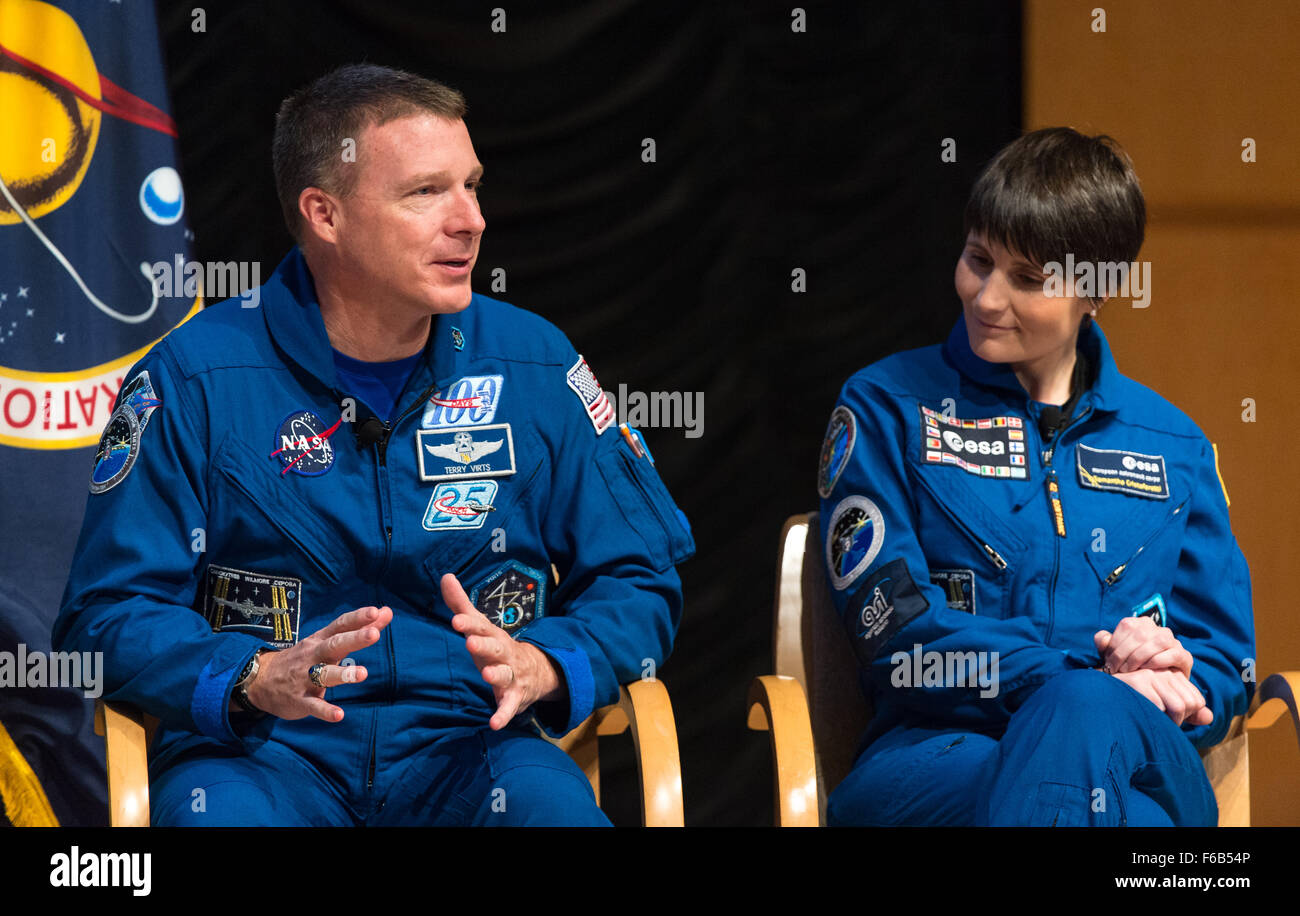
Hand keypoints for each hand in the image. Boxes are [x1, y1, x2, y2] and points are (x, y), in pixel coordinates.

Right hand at [244, 605, 392, 721]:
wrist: (259, 680)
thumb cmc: (304, 658)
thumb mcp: (327, 641)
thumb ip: (359, 629)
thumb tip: (386, 612)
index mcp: (321, 640)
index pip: (340, 625)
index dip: (357, 618)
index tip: (376, 611)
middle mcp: (313, 656)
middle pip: (334, 645)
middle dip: (354, 639)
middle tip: (374, 634)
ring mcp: (305, 678)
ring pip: (324, 674)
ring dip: (343, 674)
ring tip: (363, 673)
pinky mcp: (299, 700)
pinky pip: (313, 706)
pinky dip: (325, 710)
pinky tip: (339, 715)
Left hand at [443, 573, 561, 729]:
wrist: (536, 671)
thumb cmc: (498, 647)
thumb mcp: (480, 626)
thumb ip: (461, 604)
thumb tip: (445, 576)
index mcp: (493, 636)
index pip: (481, 627)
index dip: (469, 624)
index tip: (456, 620)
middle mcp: (504, 653)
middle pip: (495, 648)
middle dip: (484, 645)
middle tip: (469, 643)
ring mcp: (511, 675)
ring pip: (504, 674)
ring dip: (496, 674)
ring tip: (485, 674)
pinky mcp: (514, 697)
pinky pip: (509, 707)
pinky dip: (503, 714)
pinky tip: (494, 723)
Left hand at [1094, 615, 1192, 678]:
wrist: (1158, 684)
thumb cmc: (1132, 666)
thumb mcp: (1115, 655)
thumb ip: (1105, 645)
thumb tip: (1103, 638)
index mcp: (1140, 623)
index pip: (1126, 627)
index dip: (1115, 645)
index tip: (1108, 662)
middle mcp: (1158, 628)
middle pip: (1140, 635)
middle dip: (1124, 654)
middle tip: (1116, 669)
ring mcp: (1173, 641)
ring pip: (1157, 642)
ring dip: (1139, 657)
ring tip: (1129, 671)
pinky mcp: (1185, 656)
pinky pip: (1173, 654)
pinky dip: (1157, 662)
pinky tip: (1147, 670)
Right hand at [1110, 668, 1212, 726]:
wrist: (1102, 695)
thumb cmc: (1134, 702)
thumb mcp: (1163, 705)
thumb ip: (1186, 711)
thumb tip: (1209, 718)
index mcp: (1173, 675)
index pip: (1197, 700)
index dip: (1186, 715)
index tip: (1167, 715)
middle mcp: (1165, 672)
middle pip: (1191, 704)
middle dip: (1178, 719)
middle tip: (1159, 719)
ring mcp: (1153, 675)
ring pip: (1179, 706)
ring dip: (1167, 720)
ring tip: (1151, 717)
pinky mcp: (1139, 680)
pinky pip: (1159, 707)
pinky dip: (1151, 714)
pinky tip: (1139, 711)